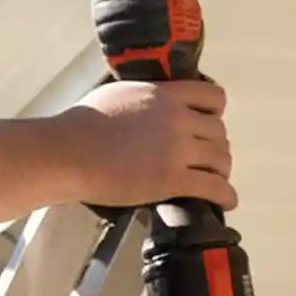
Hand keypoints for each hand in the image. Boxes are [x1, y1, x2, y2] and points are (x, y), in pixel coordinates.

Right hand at [56, 79, 236, 208]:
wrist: (69, 152)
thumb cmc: (82, 122)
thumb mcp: (120, 94)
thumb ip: (146, 97)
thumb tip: (150, 104)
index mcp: (166, 95)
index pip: (213, 97)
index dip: (215, 113)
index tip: (206, 123)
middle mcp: (179, 119)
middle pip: (219, 132)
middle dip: (215, 146)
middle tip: (204, 160)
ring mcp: (178, 150)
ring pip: (221, 159)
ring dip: (221, 171)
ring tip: (213, 180)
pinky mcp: (173, 179)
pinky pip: (215, 187)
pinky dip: (226, 196)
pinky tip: (225, 201)